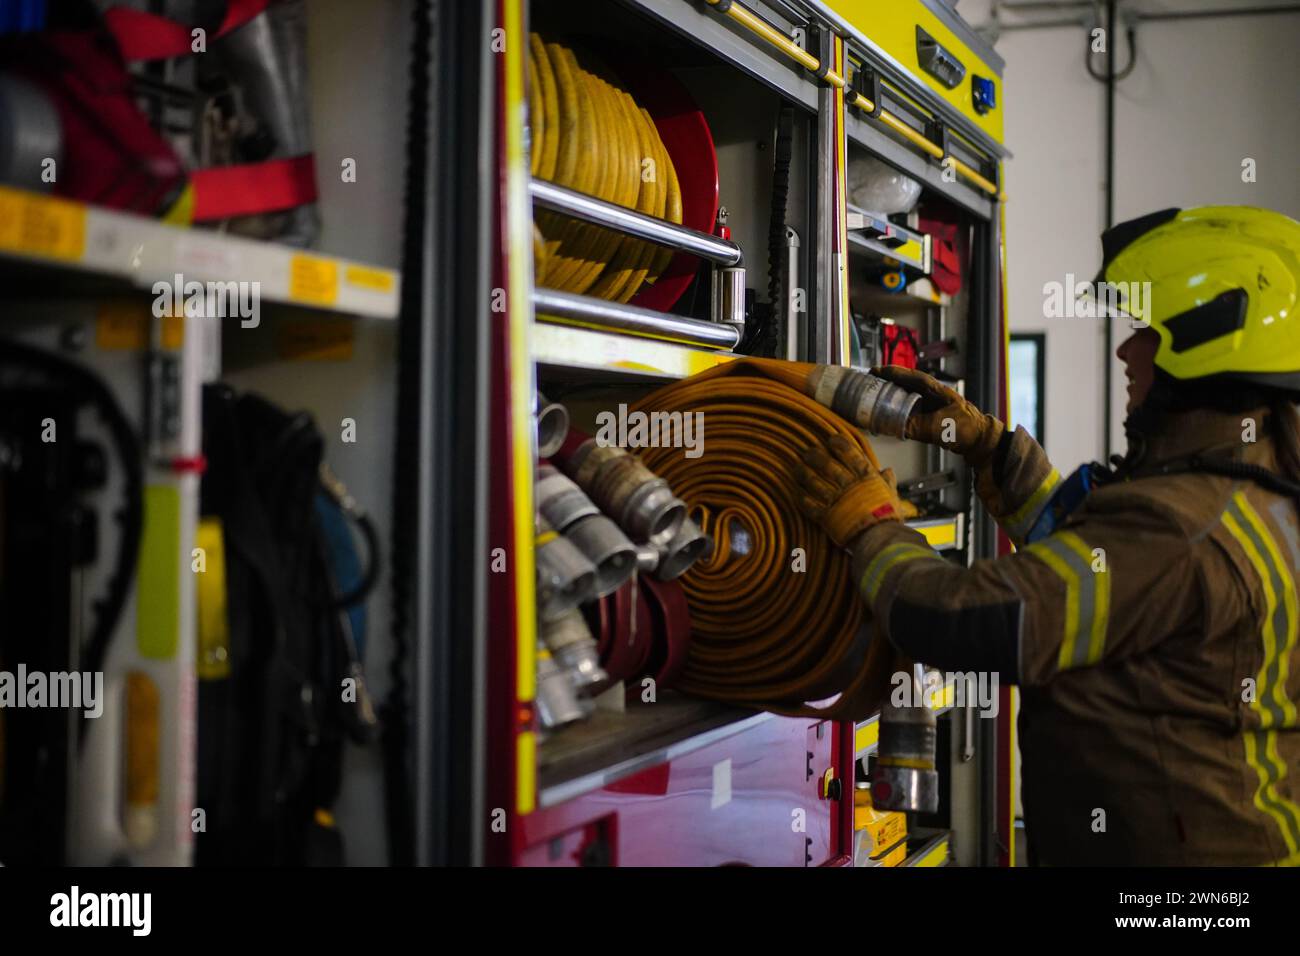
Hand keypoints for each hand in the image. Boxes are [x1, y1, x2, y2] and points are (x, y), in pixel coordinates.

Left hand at [795, 433, 904, 546]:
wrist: (880, 540)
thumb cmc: (888, 518)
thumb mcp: (891, 496)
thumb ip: (887, 482)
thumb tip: (888, 470)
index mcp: (866, 478)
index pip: (851, 454)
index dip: (839, 444)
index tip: (831, 440)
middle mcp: (848, 485)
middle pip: (827, 465)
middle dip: (815, 456)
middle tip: (807, 452)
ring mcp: (836, 500)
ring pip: (814, 481)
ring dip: (804, 473)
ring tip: (797, 468)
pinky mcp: (826, 517)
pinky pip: (809, 504)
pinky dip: (801, 497)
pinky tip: (796, 491)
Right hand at [872, 365, 1004, 466]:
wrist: (980, 441)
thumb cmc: (966, 429)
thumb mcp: (940, 428)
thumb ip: (918, 427)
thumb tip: (896, 428)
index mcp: (936, 390)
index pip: (912, 377)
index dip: (894, 373)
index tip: (877, 371)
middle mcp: (932, 394)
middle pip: (906, 383)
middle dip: (888, 381)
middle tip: (869, 379)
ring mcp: (931, 405)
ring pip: (906, 395)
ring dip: (890, 394)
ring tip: (873, 393)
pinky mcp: (929, 416)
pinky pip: (909, 409)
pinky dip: (896, 408)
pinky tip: (886, 411)